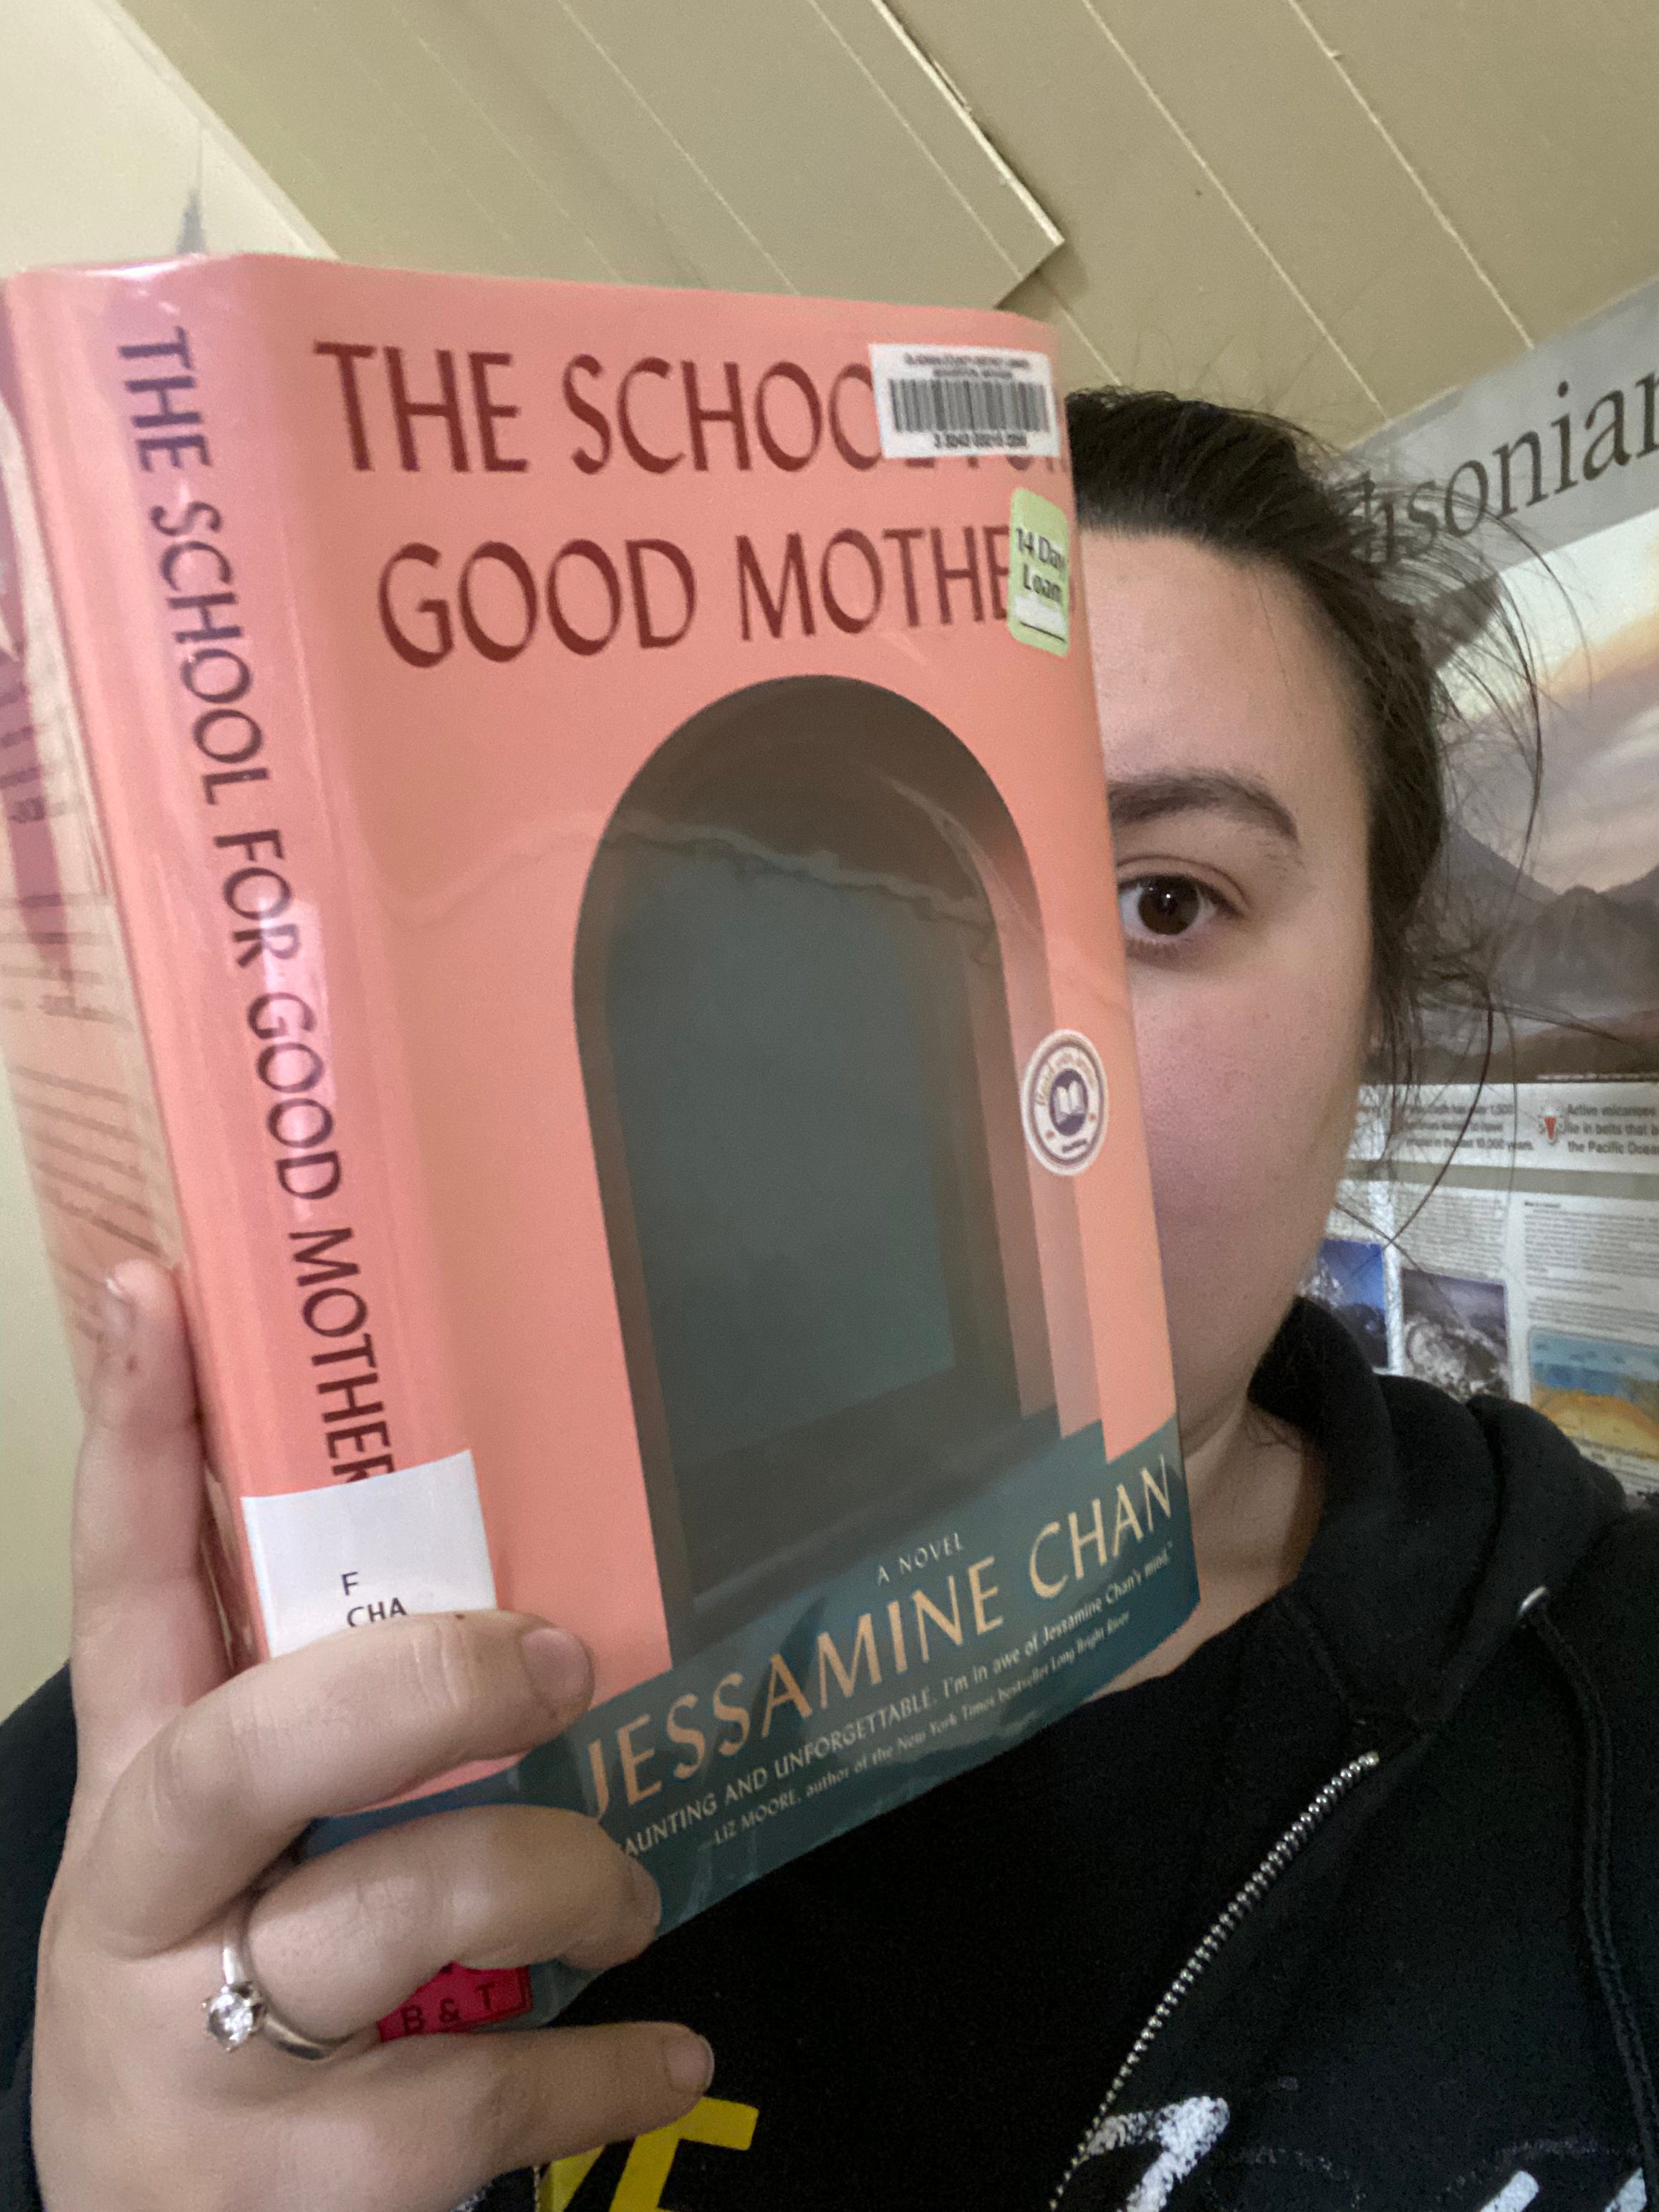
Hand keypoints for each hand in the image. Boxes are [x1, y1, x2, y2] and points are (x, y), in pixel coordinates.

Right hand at [30, 1259, 712, 2211]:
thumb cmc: (228, 2025)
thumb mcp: (227, 1879)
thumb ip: (310, 1743)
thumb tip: (484, 1586)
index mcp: (131, 1814)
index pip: (118, 1599)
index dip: (131, 1445)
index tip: (157, 1290)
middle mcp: (136, 1924)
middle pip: (243, 1757)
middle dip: (413, 1685)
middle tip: (556, 1660)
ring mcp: (200, 2071)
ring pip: (393, 1916)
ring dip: (554, 1878)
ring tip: (627, 1895)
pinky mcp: (295, 2201)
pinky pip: (480, 2102)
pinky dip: (604, 2065)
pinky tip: (669, 2049)